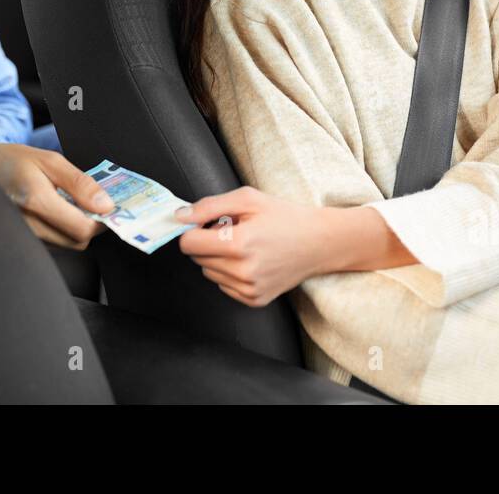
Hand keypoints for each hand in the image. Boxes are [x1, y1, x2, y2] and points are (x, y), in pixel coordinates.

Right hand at [0, 138, 112, 249]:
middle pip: (76, 242)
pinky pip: (52, 243)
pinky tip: (54, 212)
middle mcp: (27, 225)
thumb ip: (80, 183)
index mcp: (36, 201)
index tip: (107, 208)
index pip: (82, 229)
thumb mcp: (49, 160)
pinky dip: (60, 230)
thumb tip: (105, 204)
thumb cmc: (10, 161)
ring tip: (68, 203)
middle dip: (89, 224)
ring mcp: (22, 236)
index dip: (101, 221)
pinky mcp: (21, 241)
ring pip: (65, 244)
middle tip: (90, 203)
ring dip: (75, 227)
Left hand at [175, 186, 329, 306]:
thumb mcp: (248, 199)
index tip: (206, 223)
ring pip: (209, 272)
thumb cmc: (285, 217)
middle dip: (207, 242)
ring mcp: (249, 289)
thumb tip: (179, 216)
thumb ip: (209, 206)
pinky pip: (223, 286)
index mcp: (238, 243)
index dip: (193, 229)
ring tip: (245, 245)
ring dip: (218, 258)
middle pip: (196, 258)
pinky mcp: (254, 299)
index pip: (187, 244)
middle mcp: (242, 271)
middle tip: (233, 230)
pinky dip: (230, 272)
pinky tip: (251, 260)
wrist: (319, 242)